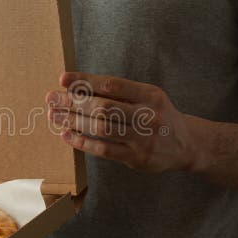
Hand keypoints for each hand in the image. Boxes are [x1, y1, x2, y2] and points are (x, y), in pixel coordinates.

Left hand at [46, 72, 203, 172]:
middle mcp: (149, 116)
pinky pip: (104, 149)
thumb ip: (120, 92)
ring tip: (55, 116)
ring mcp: (144, 139)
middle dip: (73, 102)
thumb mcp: (148, 97)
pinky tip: (67, 134)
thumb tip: (76, 85)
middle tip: (51, 99)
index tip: (63, 79)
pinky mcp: (137, 158)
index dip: (85, 81)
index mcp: (151, 95)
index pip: (113, 85)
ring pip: (102, 128)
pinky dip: (82, 142)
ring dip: (74, 121)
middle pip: (104, 107)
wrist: (186, 145)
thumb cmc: (157, 115)